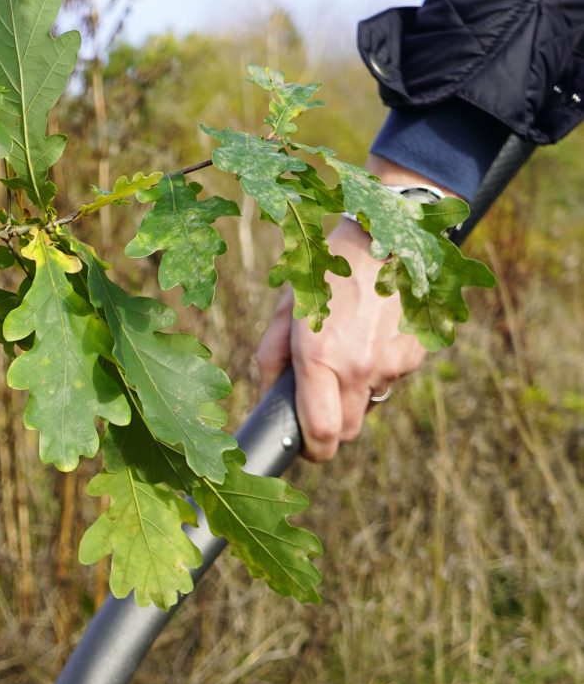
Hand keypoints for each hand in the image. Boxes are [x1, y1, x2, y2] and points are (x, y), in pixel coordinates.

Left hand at [254, 167, 429, 461]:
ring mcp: (391, 362)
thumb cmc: (327, 265)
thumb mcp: (286, 305)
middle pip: (346, 431)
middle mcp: (358, 367)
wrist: (387, 233)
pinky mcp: (414, 353)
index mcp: (319, 358)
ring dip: (354, 391)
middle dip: (330, 425)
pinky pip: (390, 377)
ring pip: (369, 403)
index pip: (321, 435)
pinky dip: (378, 367)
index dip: (310, 449)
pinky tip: (370, 333)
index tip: (303, 445)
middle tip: (317, 400)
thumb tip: (270, 395)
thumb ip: (272, 355)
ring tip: (346, 346)